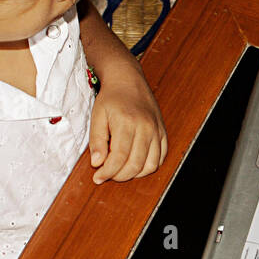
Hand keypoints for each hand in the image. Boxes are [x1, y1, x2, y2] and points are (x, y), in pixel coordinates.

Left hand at [88, 60, 167, 182]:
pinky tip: (135, 165)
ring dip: (134, 174)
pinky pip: (160, 158)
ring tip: (120, 170)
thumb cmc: (111, 98)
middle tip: (107, 174)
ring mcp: (156, 130)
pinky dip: (148, 167)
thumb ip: (96, 141)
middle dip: (119, 176)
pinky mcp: (162, 132)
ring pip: (150, 165)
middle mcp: (145, 127)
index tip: (98, 178)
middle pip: (135, 164)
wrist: (128, 80)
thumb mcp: (97, 116)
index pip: (119, 157)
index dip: (107, 172)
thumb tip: (97, 163)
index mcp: (127, 122)